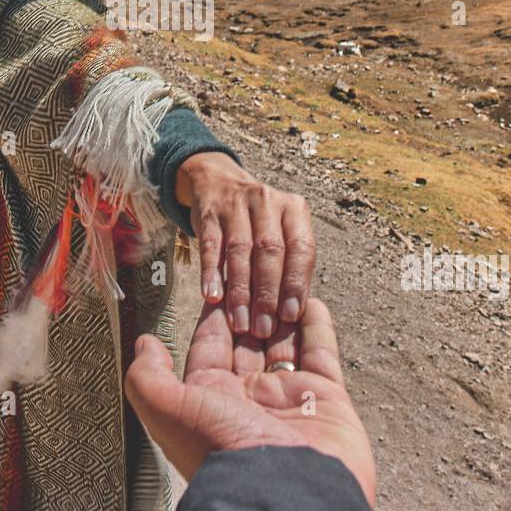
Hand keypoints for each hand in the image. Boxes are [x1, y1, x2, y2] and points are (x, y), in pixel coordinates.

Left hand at [124, 296, 376, 503]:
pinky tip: (311, 302)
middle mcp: (249, 400)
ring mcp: (289, 399)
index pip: (209, 348)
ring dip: (280, 314)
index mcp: (211, 401)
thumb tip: (144, 345)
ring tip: (280, 283)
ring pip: (285, 344)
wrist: (289, 493)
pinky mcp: (327, 400)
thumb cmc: (226, 453)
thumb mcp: (171, 411)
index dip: (212, 317)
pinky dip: (316, 326)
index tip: (217, 286)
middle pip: (248, 343)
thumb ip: (149, 377)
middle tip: (252, 279)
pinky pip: (321, 354)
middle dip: (248, 312)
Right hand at [175, 151, 314, 338]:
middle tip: (263, 329)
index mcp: (294, 209)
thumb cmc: (257, 221)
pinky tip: (212, 298)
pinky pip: (211, 246)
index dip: (296, 283)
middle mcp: (267, 202)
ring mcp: (236, 205)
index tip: (291, 316)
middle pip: (269, 251)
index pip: (301, 248)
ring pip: (240, 251)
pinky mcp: (209, 213)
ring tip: (240, 323)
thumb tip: (293, 313)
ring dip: (240, 291)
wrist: (218, 181)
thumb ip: (288, 264)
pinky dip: (212, 273)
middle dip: (267, 294)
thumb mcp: (280, 230)